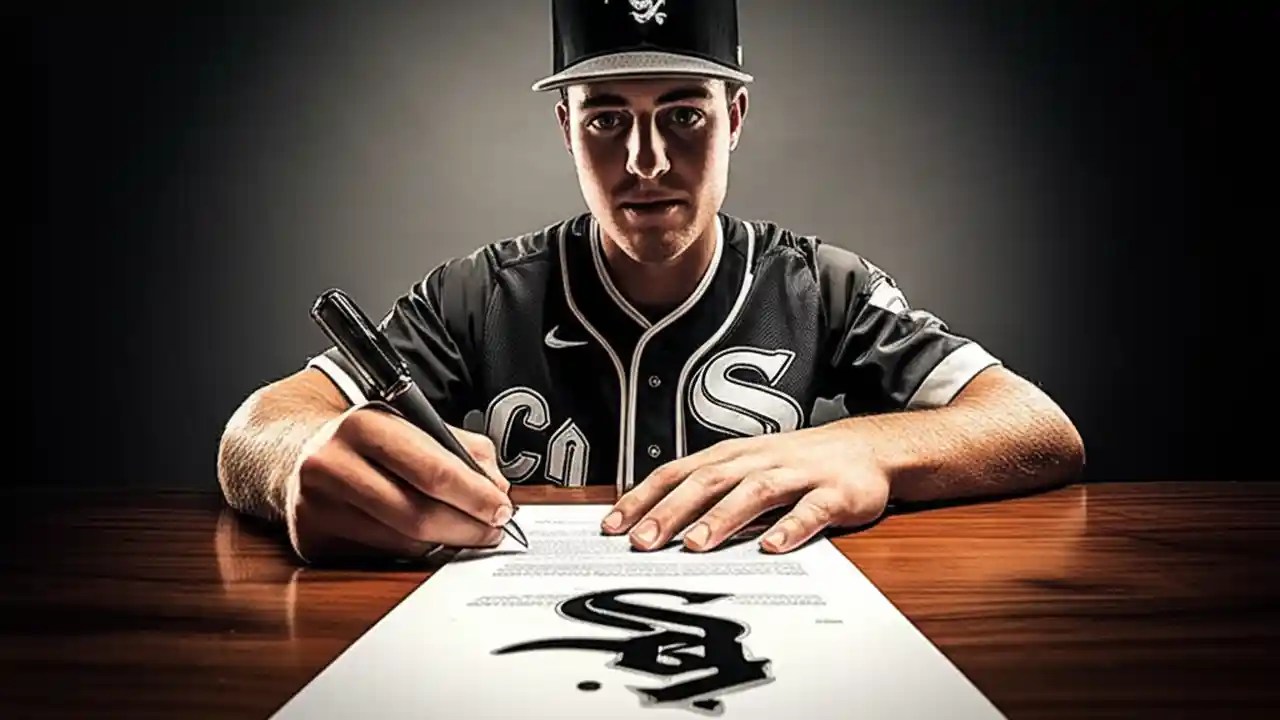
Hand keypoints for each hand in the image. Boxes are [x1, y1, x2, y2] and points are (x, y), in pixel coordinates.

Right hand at [285, 404, 512, 562]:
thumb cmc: (366, 440)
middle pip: (418, 514)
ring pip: (401, 541)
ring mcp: (316, 505)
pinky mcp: (311, 539)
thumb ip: (462, 449)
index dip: (475, 495)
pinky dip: (414, 552)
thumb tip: (497, 488)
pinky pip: (380, 555)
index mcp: (362, 424)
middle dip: (467, 527)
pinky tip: (430, 541)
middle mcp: (331, 464)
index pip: (432, 470)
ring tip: (469, 534)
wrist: (292, 450)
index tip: (502, 508)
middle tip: (494, 530)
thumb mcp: (411, 424)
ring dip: (446, 543)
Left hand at [601, 424, 890, 552]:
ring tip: (696, 545)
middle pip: (708, 481)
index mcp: (732, 456)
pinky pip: (810, 511)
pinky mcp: (834, 493)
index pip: (677, 473)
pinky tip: (772, 548)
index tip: (612, 526)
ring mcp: (797, 474)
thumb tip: (654, 521)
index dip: (644, 498)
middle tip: (642, 542)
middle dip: (672, 511)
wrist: (868, 447)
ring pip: (754, 492)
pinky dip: (790, 528)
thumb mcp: (748, 467)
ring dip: (723, 518)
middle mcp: (759, 460)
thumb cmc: (799, 462)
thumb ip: (708, 491)